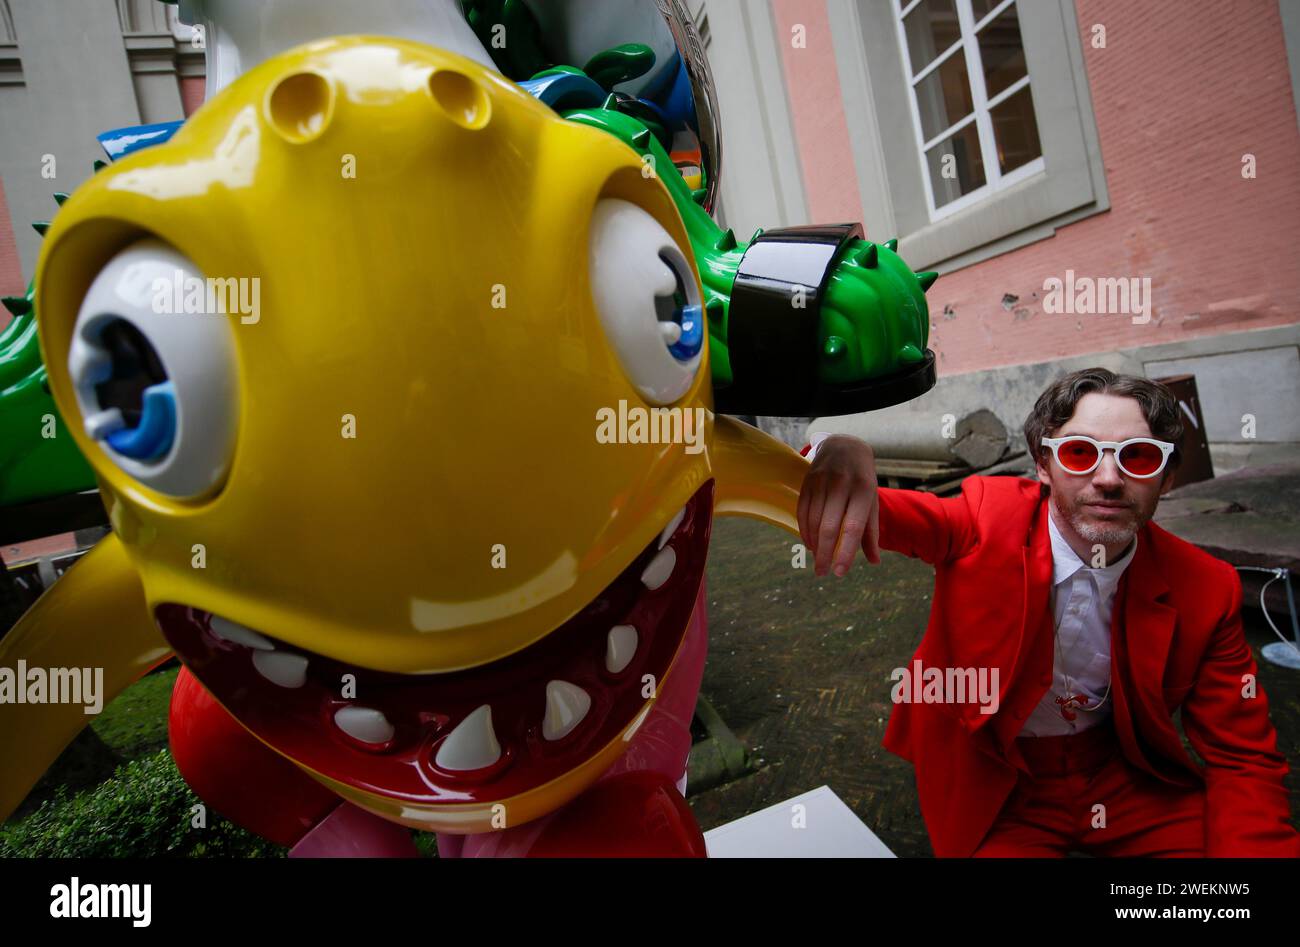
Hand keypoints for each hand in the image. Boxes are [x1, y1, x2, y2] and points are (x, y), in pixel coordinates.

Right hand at [797, 435, 880, 575]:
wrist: (845, 446)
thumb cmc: (862, 480)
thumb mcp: (871, 501)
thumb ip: (871, 532)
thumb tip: (874, 561)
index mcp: (863, 491)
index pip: (852, 527)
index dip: (845, 552)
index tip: (840, 573)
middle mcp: (842, 485)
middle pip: (829, 527)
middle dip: (824, 554)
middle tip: (822, 573)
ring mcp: (822, 482)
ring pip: (813, 520)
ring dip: (813, 544)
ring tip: (818, 560)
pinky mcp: (808, 481)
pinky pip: (802, 511)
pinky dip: (804, 531)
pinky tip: (809, 544)